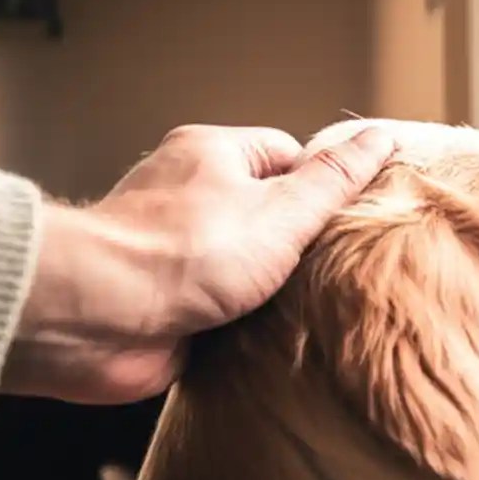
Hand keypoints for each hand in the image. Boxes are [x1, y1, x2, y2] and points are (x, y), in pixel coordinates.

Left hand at [2, 123, 394, 403]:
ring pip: (248, 266)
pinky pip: (223, 308)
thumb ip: (334, 181)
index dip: (324, 189)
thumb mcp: (282, 210)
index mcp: (213, 155)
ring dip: (274, 292)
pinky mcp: (166, 300)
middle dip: (303, 247)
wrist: (97, 319)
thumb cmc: (185, 253)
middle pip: (270, 214)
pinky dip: (245, 324)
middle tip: (336, 272)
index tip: (350, 222)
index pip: (290, 157)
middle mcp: (188, 196)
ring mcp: (175, 250)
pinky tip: (269, 339)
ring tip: (308, 310)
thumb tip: (381, 140)